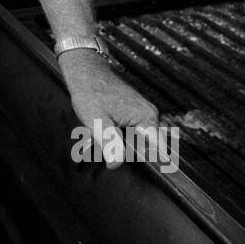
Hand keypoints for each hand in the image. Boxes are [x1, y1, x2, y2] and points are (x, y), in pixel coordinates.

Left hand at [60, 50, 158, 168]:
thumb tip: (117, 164)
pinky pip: (129, 130)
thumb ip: (110, 144)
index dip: (151, 163)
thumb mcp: (98, 122)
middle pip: (146, 146)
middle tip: (105, 153)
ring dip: (118, 144)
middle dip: (126, 152)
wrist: (85, 71)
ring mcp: (142, 112)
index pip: (159, 149)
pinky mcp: (133, 110)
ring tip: (98, 141)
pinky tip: (100, 133)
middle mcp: (149, 114)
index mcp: (146, 117)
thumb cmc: (91, 92)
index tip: (147, 172)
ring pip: (135, 138)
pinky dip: (115, 135)